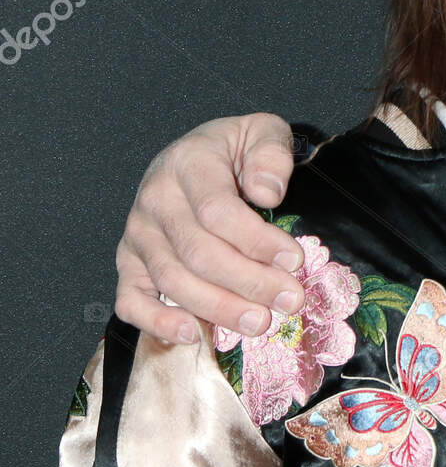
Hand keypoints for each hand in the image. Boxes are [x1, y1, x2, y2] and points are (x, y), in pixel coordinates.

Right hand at [115, 114, 304, 343]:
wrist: (196, 154)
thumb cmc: (235, 150)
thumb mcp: (262, 132)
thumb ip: (270, 154)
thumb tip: (268, 191)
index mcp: (188, 164)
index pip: (217, 210)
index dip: (256, 240)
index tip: (294, 259)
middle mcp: (155, 200)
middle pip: (198, 252)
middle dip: (248, 281)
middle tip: (290, 299)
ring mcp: (138, 234)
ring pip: (172, 280)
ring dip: (218, 308)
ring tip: (260, 322)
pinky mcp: (129, 263)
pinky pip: (131, 300)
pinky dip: (156, 321)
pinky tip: (191, 334)